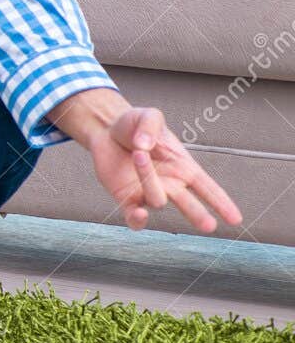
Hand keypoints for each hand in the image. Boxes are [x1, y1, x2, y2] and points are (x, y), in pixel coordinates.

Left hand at [85, 105, 243, 233]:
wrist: (105, 130)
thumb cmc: (134, 123)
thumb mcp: (148, 116)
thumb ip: (150, 125)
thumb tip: (144, 146)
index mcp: (183, 166)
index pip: (207, 188)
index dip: (221, 203)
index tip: (236, 219)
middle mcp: (170, 184)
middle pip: (188, 204)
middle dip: (198, 214)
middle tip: (208, 226)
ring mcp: (148, 193)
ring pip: (157, 200)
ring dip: (149, 180)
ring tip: (138, 154)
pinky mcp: (126, 198)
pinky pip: (134, 217)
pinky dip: (138, 220)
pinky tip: (140, 214)